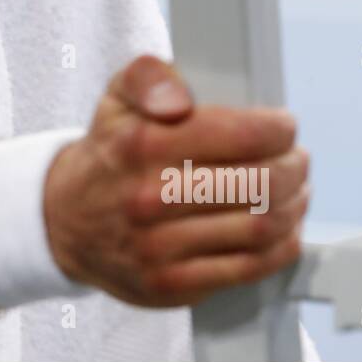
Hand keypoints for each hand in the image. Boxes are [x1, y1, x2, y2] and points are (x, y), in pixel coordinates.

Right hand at [43, 55, 308, 307]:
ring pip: (261, 227)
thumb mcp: (117, 96)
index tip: (283, 127)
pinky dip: (282, 246)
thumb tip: (179, 100)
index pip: (240, 134)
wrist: (65, 221)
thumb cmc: (108, 154)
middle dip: (293, 167)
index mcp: (141, 145)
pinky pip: (249, 268)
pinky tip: (284, 228)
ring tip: (296, 190)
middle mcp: (148, 198)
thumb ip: (149, 76)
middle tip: (296, 159)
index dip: (278, 129)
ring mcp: (158, 247)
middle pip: (260, 183)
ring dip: (294, 206)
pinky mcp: (171, 285)